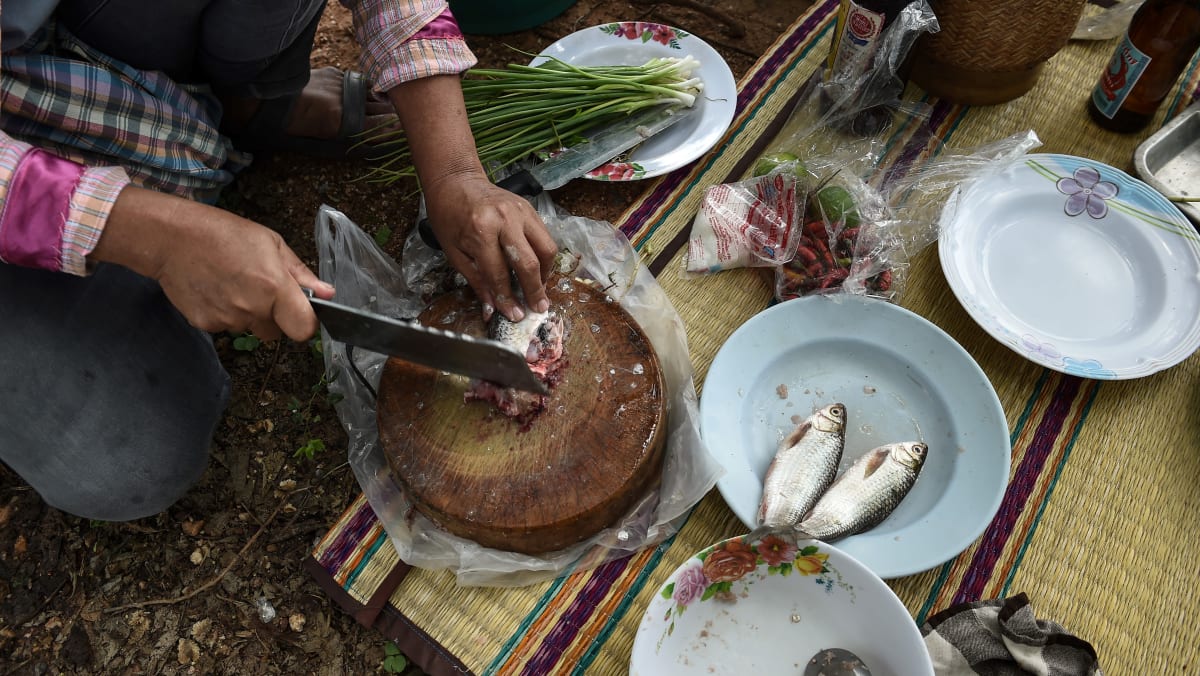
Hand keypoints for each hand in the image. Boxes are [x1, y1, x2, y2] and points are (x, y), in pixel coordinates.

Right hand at [91, 185, 333, 340]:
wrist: (171, 238)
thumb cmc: (224, 233)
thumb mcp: (271, 243)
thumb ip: (300, 274)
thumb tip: (328, 294)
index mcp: (274, 289)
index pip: (304, 329)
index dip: (305, 321)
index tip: (300, 310)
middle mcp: (252, 310)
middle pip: (277, 332)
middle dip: (275, 316)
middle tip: (259, 288)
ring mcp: (227, 321)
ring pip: (250, 329)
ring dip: (248, 314)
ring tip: (233, 283)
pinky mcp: (205, 325)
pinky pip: (226, 327)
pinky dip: (224, 313)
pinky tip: (215, 289)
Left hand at [384, 74, 557, 321]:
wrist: (456, 181)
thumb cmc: (448, 217)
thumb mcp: (454, 253)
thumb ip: (476, 281)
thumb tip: (493, 309)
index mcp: (480, 232)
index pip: (499, 273)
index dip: (508, 298)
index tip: (515, 315)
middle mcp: (505, 220)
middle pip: (528, 263)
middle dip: (534, 290)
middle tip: (538, 308)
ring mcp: (521, 212)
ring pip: (545, 249)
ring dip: (545, 273)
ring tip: (539, 288)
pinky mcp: (529, 208)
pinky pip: (544, 236)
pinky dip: (544, 256)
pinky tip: (537, 268)